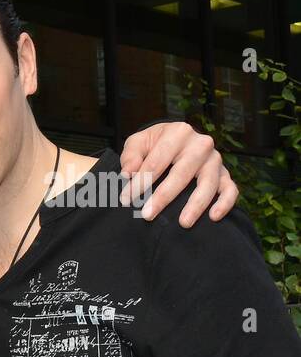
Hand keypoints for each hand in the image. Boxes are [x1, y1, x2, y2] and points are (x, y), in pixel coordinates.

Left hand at [118, 121, 237, 226]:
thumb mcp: (137, 143)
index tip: (125, 200)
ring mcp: (215, 160)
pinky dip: (225, 202)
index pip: (156, 161)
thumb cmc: (154, 145)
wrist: (176, 140)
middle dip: (163, 196)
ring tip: (183, 223)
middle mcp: (200, 144)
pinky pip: (231, 189)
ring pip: (208, 183)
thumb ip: (131, 156)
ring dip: (196, 204)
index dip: (139, 182)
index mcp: (178, 133)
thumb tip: (127, 173)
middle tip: (147, 215)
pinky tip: (213, 217)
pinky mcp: (225, 173)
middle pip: (182, 173)